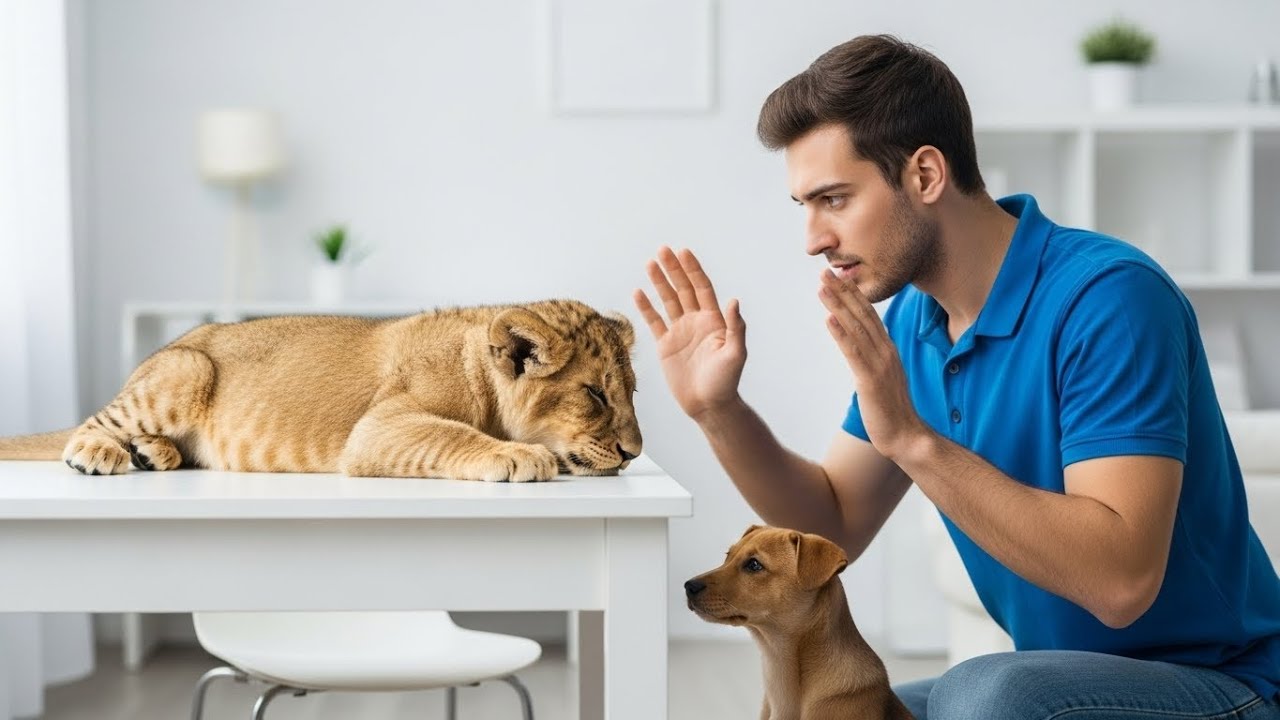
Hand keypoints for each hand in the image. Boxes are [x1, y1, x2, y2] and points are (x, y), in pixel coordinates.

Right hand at [634, 247, 745, 421]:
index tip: (684, 252)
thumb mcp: (736, 354)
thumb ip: (735, 328)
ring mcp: (680, 332)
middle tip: (663, 250)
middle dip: (674, 269)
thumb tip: (733, 300)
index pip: (702, 288)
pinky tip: (638, 292)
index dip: (693, 270)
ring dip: (659, 282)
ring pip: (668, 301)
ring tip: (650, 263)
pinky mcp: (666, 345)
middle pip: (683, 289)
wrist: (709, 405)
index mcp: (714, 320)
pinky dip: (646, 307)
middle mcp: (696, 321)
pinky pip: (654, 321)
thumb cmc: (726, 382)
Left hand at [818, 269, 929, 458]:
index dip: (853, 295)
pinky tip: (828, 319)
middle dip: (842, 292)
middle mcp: (885, 351)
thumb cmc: (891, 410)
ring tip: (822, 287)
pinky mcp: (870, 380)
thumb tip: (861, 349)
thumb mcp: (883, 378)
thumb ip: (873, 360)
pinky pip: (853, 352)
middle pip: (862, 315)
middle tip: (825, 272)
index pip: (869, 315)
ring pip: (856, 328)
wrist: (906, 436)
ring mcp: (879, 364)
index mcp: (888, 349)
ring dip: (837, 306)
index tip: (839, 278)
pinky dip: (841, 334)